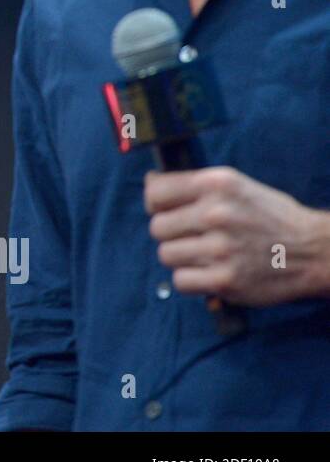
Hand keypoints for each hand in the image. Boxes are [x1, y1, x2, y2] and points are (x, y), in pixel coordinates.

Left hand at [145, 166, 329, 305]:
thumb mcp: (237, 186)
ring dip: (181, 258)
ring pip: (166, 254)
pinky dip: (191, 280)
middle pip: (157, 227)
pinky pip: (181, 281)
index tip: (167, 211)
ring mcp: (221, 248)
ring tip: (205, 256)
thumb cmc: (271, 217)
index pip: (155, 192)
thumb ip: (194, 184)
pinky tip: (210, 273)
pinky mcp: (226, 280)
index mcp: (217, 184)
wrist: (315, 251)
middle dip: (172, 234)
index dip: (156, 204)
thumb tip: (149, 181)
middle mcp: (216, 213)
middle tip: (195, 238)